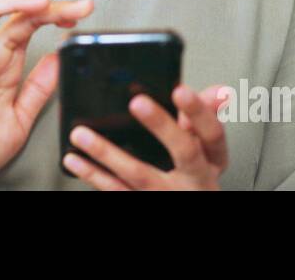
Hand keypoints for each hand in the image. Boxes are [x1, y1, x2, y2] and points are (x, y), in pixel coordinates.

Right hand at [0, 0, 92, 189]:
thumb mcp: (21, 118)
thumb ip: (39, 89)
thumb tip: (59, 58)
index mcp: (7, 68)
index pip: (34, 29)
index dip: (57, 17)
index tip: (83, 14)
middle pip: (20, 18)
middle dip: (52, 8)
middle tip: (82, 6)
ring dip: (16, 3)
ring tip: (44, 0)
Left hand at [62, 83, 229, 189]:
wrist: (185, 205)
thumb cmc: (194, 177)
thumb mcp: (205, 148)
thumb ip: (202, 115)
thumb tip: (218, 91)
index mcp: (211, 159)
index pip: (212, 133)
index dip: (198, 111)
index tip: (181, 89)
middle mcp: (193, 179)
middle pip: (184, 152)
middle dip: (162, 126)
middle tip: (138, 103)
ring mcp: (166, 194)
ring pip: (139, 174)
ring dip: (108, 153)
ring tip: (83, 133)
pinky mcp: (142, 203)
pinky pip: (116, 191)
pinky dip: (93, 175)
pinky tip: (75, 159)